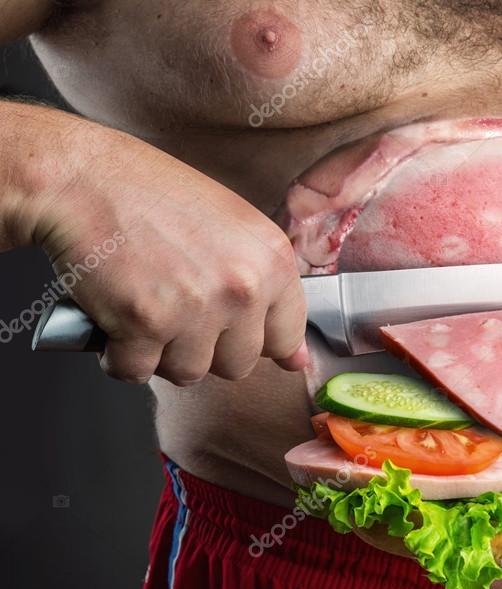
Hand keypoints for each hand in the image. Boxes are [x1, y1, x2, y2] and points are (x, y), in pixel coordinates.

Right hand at [33, 124, 307, 384]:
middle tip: (177, 310)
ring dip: (161, 353)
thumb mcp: (235, 229)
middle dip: (205, 348)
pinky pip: (136, 371)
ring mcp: (197, 308)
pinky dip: (118, 356)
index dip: (253, 340)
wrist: (82, 178)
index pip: (287, 337)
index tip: (233, 334)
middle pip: (238, 365)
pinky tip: (115, 319)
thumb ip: (268, 289)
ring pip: (188, 373)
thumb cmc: (152, 196)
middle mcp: (244, 287)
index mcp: (273, 262)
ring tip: (145, 309)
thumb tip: (295, 359)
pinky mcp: (146, 323)